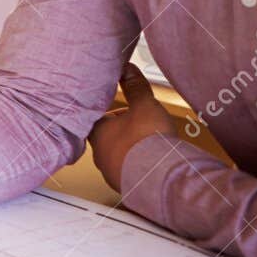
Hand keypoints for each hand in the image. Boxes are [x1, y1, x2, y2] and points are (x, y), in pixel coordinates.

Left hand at [89, 63, 177, 189]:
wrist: (160, 177)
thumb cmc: (147, 142)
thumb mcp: (144, 106)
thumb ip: (135, 87)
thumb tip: (126, 69)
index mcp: (97, 134)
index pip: (96, 120)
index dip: (112, 113)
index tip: (124, 111)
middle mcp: (100, 156)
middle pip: (108, 139)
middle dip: (123, 132)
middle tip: (141, 127)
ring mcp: (112, 174)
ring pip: (118, 158)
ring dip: (132, 151)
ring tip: (149, 145)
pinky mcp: (127, 187)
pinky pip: (131, 174)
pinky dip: (140, 168)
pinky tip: (153, 164)